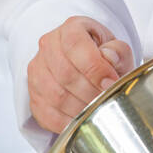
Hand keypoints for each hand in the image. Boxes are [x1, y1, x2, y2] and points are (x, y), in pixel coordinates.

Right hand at [28, 16, 134, 133]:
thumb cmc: (103, 58)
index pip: (75, 45)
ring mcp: (37, 71)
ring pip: (55, 95)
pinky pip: (46, 114)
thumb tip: (109, 57)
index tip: (111, 83)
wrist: (86, 67)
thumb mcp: (117, 49)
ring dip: (80, 108)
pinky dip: (66, 122)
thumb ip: (118, 51)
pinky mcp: (33, 95)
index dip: (94, 68)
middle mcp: (48, 46)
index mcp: (70, 29)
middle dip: (90, 92)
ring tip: (97, 110)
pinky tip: (82, 120)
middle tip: (107, 100)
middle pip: (65, 73)